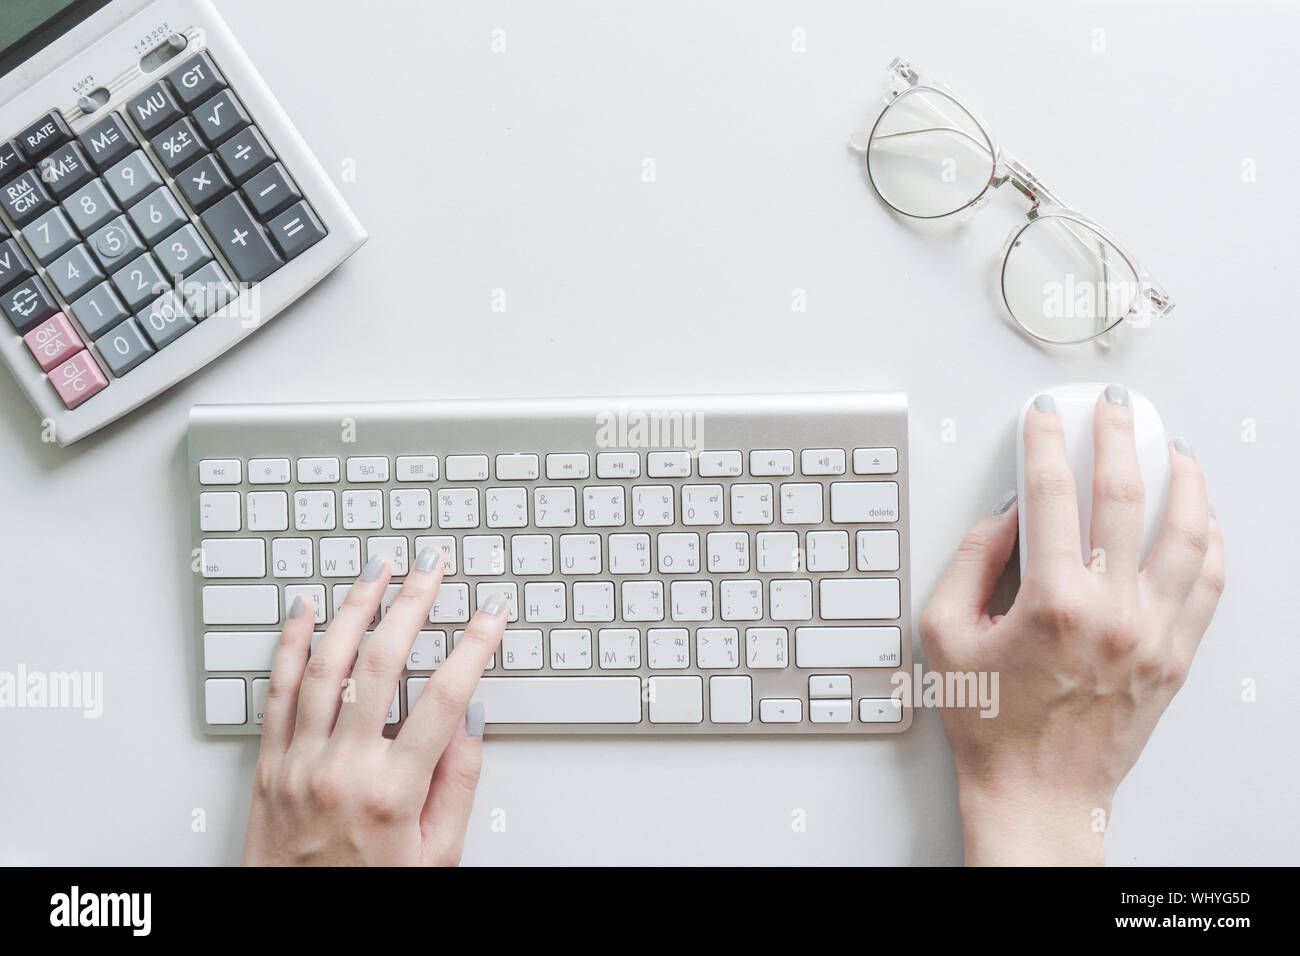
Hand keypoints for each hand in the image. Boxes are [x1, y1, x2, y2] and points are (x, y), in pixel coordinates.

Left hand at [241, 549, 505, 865]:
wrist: (295, 928)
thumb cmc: (368, 893)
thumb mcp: (435, 854)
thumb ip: (457, 784)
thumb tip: (470, 719)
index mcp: (391, 793)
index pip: (443, 698)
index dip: (473, 647)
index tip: (491, 615)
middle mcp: (341, 769)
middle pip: (380, 664)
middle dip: (412, 606)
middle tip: (433, 569)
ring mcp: (299, 762)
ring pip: (325, 665)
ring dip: (353, 608)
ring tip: (376, 572)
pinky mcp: (269, 764)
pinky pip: (277, 691)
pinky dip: (291, 644)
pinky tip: (305, 611)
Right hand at [920, 387, 1223, 864]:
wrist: (1036, 794)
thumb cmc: (990, 725)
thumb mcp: (945, 635)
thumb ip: (970, 563)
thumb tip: (1003, 516)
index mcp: (1052, 601)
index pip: (1051, 494)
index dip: (1044, 443)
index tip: (1043, 418)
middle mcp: (1112, 611)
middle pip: (1124, 497)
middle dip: (1118, 438)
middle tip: (1114, 409)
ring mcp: (1152, 634)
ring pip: (1186, 535)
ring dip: (1183, 482)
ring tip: (1175, 450)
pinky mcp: (1175, 657)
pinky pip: (1210, 585)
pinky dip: (1211, 543)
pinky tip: (1203, 520)